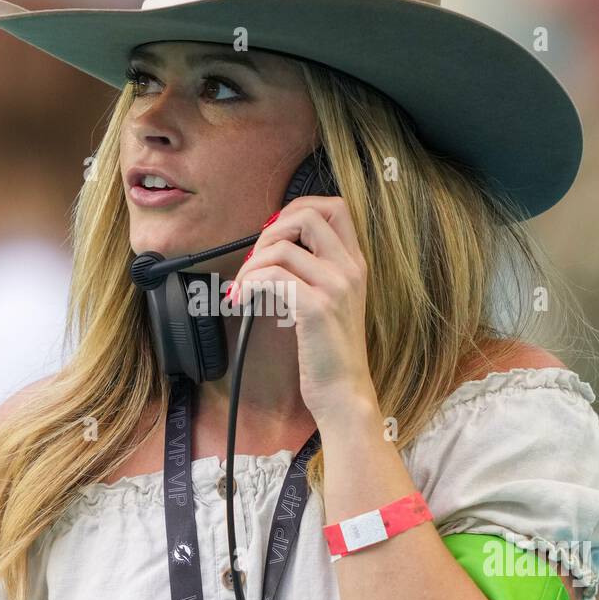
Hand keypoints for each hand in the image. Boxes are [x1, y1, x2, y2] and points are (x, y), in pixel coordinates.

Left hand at [227, 196, 375, 424]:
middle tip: (254, 260)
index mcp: (355, 264)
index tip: (275, 234)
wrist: (344, 393)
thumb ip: (315, 271)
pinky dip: (250, 284)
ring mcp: (336, 287)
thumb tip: (275, 248)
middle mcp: (350, 269)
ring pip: (282, 248)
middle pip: (308, 215)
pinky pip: (273, 278)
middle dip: (271, 231)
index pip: (334, 207)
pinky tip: (243, 300)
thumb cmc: (330, 352)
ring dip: (251, 264)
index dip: (298, 209)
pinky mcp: (317, 309)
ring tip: (243, 287)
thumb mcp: (332, 302)